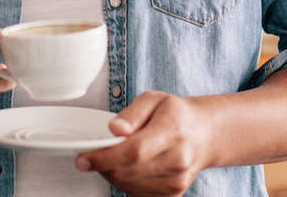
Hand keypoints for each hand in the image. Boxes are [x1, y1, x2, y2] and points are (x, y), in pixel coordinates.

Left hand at [75, 91, 212, 196]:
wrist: (203, 135)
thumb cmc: (175, 114)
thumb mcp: (153, 99)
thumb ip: (131, 113)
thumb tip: (114, 129)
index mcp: (173, 131)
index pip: (134, 151)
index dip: (104, 158)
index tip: (83, 159)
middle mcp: (178, 160)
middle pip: (128, 173)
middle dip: (103, 166)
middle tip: (94, 154)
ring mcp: (177, 181)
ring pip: (129, 187)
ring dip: (113, 175)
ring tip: (115, 157)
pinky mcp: (173, 195)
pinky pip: (138, 195)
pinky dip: (126, 183)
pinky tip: (129, 168)